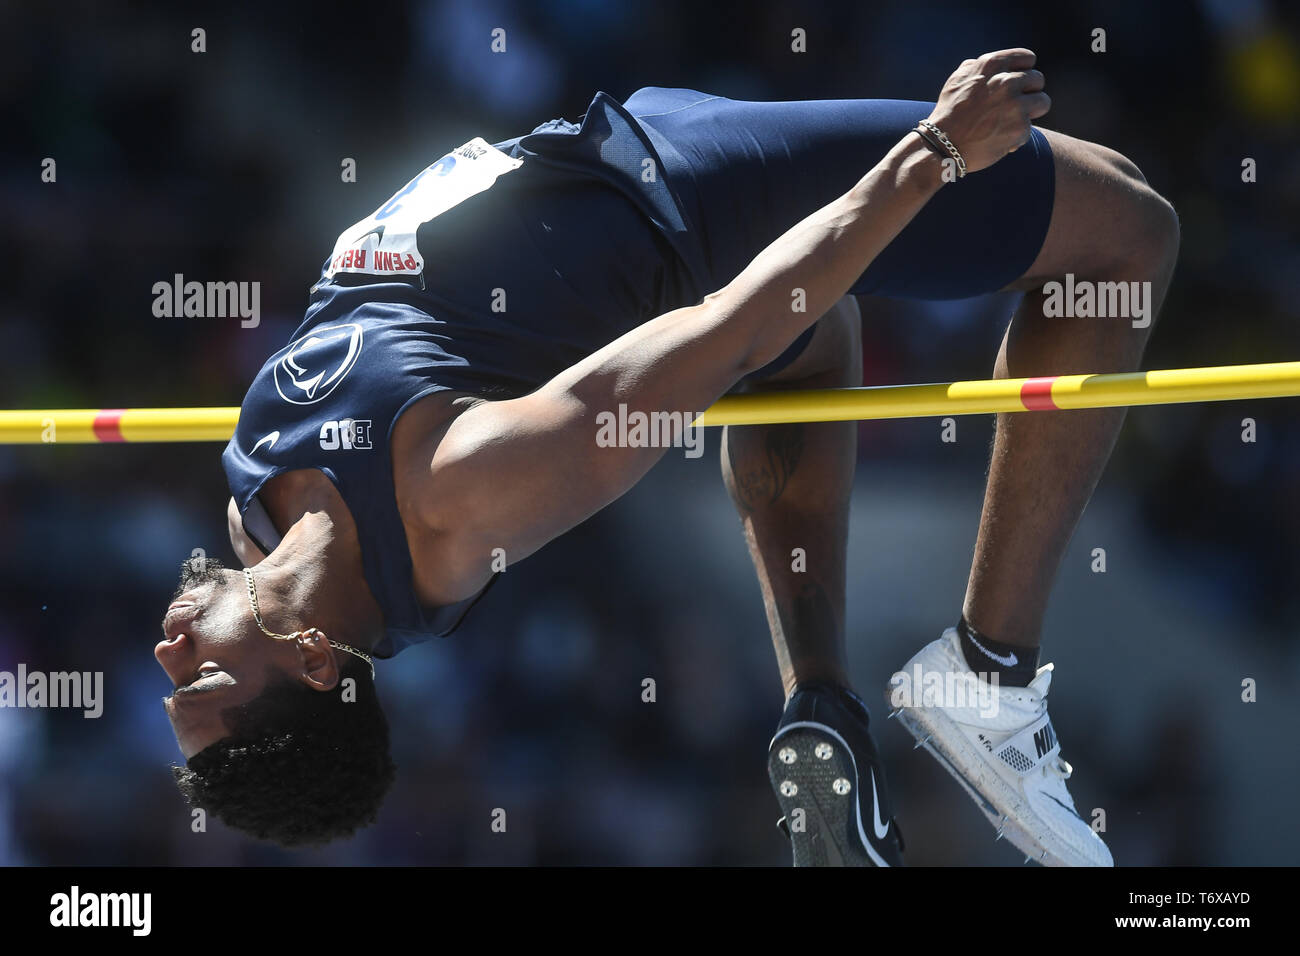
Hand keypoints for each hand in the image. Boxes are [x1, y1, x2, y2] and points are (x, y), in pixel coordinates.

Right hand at [925, 49, 1050, 173]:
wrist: (941, 145)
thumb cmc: (948, 113)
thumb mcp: (957, 80)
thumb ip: (977, 67)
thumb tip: (992, 63)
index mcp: (992, 64)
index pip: (1028, 58)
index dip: (1023, 72)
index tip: (1015, 85)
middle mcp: (1006, 81)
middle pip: (1037, 80)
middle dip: (1027, 93)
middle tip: (1012, 107)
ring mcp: (1015, 104)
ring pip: (1043, 102)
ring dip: (1030, 112)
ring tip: (1012, 121)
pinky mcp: (1020, 128)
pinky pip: (1029, 129)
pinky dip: (1016, 136)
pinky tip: (998, 139)